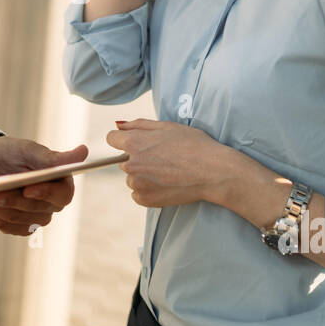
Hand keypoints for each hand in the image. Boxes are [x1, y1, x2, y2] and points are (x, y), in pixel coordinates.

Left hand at [0, 137, 86, 235]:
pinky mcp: (17, 227)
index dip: (45, 194)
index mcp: (61, 184)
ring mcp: (34, 218)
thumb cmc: (13, 154)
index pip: (62, 195)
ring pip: (17, 218)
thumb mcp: (30, 151)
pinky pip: (4, 226)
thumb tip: (83, 151)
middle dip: (11, 201)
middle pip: (35, 209)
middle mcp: (51, 205)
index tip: (28, 188)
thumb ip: (54, 158)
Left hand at [105, 118, 268, 207]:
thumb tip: (118, 125)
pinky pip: (138, 194)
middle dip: (137, 158)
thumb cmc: (194, 145)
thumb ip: (138, 124)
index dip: (124, 139)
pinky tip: (166, 184)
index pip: (111, 139)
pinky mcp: (145, 200)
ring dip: (143, 175)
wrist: (213, 172)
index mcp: (133, 143)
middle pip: (124, 160)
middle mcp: (131, 164)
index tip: (138, 143)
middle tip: (162, 158)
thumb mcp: (167, 126)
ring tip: (168, 172)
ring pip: (132, 178)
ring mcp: (137, 184)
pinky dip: (148, 190)